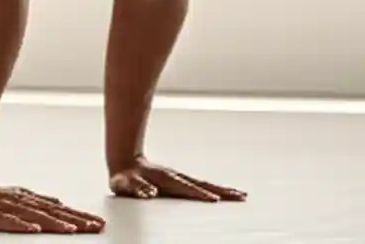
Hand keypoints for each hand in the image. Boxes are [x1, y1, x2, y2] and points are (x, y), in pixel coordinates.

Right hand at [0, 180, 106, 233]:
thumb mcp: (19, 198)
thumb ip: (38, 202)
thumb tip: (60, 203)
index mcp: (31, 199)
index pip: (60, 209)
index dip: (80, 216)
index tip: (98, 223)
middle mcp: (24, 202)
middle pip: (54, 213)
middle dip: (76, 221)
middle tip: (95, 227)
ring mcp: (9, 208)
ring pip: (36, 217)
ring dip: (55, 224)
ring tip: (72, 230)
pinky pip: (9, 222)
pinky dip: (22, 225)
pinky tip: (34, 230)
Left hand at [109, 157, 246, 202]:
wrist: (123, 164)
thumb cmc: (124, 179)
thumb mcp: (124, 185)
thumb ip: (136, 189)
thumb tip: (149, 194)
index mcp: (166, 180)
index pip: (188, 188)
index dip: (201, 194)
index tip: (215, 200)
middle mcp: (176, 179)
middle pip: (203, 185)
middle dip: (222, 192)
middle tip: (241, 197)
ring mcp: (179, 180)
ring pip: (205, 185)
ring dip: (223, 191)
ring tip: (239, 195)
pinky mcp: (179, 183)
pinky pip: (200, 186)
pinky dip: (215, 190)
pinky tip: (224, 195)